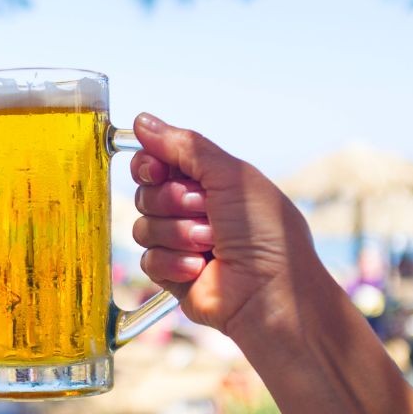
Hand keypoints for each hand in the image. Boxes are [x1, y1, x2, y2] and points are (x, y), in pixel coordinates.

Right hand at [128, 113, 323, 335]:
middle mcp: (191, 209)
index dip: (151, 165)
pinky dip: (174, 262)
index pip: (156, 162)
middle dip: (172, 202)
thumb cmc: (265, 233)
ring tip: (210, 244)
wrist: (271, 292)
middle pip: (145, 193)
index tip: (158, 170)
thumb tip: (142, 121)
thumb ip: (185, 146)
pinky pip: (148, 259)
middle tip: (205, 210)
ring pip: (142, 226)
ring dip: (178, 233)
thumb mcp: (231, 176)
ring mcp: (179, 242)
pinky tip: (200, 269)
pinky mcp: (171, 274)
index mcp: (208, 181)